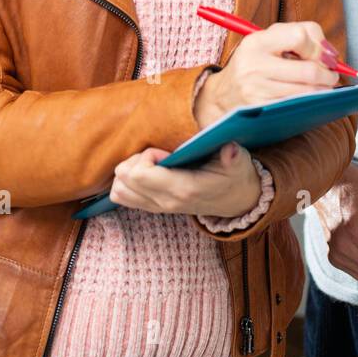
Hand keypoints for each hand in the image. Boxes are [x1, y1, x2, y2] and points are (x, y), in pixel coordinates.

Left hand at [109, 141, 260, 216]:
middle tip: (158, 155)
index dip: (147, 156)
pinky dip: (127, 182)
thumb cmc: (234, 176)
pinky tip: (147, 172)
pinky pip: (122, 197)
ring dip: (129, 172)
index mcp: (183, 189)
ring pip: (118, 190)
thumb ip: (234, 157)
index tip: (166, 152)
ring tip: (152, 164)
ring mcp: (158, 207)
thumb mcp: (239, 164)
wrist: (236, 201)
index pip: (139, 175)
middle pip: (123, 180)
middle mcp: (166, 202)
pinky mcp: (153, 208)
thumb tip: (231, 149)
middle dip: (135, 160)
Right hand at [195, 20, 340, 127]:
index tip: (325, 54)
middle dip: (328, 74)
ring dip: (323, 90)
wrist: (222, 96)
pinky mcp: (261, 110)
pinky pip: (297, 105)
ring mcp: (257, 91)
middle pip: (308, 70)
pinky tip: (312, 97)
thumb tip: (331, 53)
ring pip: (306, 91)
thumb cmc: (254, 64)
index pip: (300, 36)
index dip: (319, 46)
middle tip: (333, 75)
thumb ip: (299, 36)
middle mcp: (254, 65)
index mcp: (256, 42)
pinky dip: (311, 102)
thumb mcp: (268, 41)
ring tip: (325, 86)